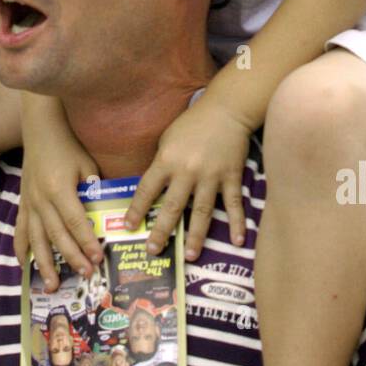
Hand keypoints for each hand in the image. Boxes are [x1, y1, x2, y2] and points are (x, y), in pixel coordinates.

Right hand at [15, 138, 102, 290]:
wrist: (40, 131)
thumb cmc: (67, 147)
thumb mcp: (87, 164)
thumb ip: (94, 189)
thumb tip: (105, 214)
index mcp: (59, 190)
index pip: (76, 222)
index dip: (87, 242)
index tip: (98, 258)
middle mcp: (41, 200)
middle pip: (57, 236)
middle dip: (72, 257)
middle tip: (86, 275)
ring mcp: (29, 203)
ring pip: (36, 240)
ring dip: (44, 264)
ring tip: (52, 284)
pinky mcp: (22, 203)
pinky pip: (20, 231)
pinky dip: (21, 249)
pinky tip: (24, 265)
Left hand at [125, 94, 250, 258]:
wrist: (226, 110)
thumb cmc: (192, 123)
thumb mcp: (168, 139)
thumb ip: (162, 164)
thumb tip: (154, 189)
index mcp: (167, 160)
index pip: (147, 189)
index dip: (136, 209)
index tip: (128, 227)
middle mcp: (187, 171)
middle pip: (173, 206)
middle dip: (161, 230)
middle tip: (154, 250)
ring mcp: (211, 176)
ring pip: (202, 211)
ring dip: (196, 236)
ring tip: (189, 255)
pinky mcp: (231, 177)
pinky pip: (233, 204)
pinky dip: (237, 223)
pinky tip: (238, 241)